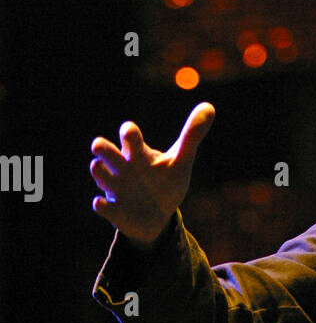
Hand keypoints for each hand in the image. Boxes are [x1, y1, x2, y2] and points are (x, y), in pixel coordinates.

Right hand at [90, 102, 214, 247]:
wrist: (157, 216)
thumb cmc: (164, 182)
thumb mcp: (180, 160)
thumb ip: (192, 135)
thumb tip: (210, 107)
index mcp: (138, 153)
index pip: (130, 136)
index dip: (128, 133)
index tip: (130, 132)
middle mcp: (123, 167)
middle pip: (104, 150)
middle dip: (102, 147)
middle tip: (100, 146)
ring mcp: (116, 188)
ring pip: (98, 172)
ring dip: (100, 171)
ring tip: (100, 168)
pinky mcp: (114, 210)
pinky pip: (101, 206)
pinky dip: (101, 205)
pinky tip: (101, 203)